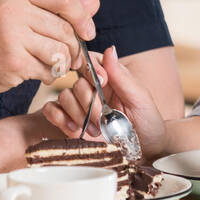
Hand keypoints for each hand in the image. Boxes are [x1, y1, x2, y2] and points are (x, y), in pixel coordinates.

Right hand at [0, 0, 98, 99]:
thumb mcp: (18, 14)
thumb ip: (56, 9)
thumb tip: (95, 2)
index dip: (82, 16)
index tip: (88, 32)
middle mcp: (14, 9)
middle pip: (65, 28)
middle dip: (74, 48)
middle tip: (69, 59)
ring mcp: (12, 35)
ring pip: (60, 51)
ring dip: (62, 64)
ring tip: (49, 65)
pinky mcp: (12, 61)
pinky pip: (48, 70)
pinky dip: (49, 76)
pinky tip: (36, 73)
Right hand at [42, 46, 170, 157]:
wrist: (147, 150)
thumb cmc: (148, 121)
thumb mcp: (140, 98)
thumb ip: (122, 76)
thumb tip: (110, 49)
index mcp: (109, 78)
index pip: (89, 60)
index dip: (91, 69)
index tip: (102, 80)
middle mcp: (92, 89)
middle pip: (76, 82)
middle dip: (89, 102)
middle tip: (104, 118)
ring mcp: (80, 106)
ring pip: (64, 97)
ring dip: (79, 114)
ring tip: (96, 130)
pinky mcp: (70, 122)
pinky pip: (51, 111)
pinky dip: (60, 118)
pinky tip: (76, 129)